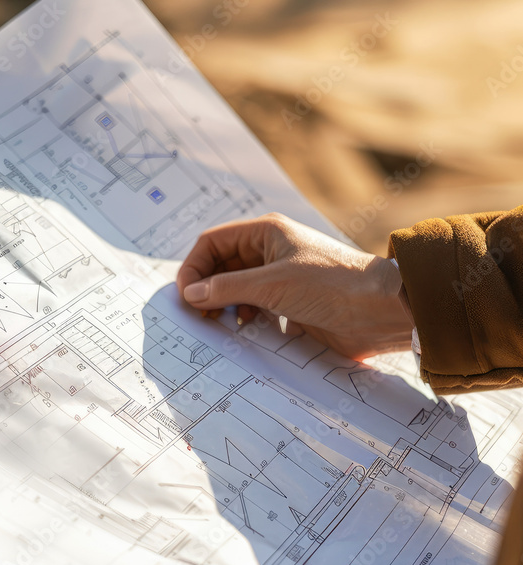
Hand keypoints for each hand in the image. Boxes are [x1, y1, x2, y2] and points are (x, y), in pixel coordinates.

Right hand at [176, 213, 413, 360]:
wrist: (380, 311)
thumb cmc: (332, 285)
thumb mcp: (272, 284)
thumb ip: (227, 288)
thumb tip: (191, 293)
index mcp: (266, 233)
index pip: (213, 243)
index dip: (194, 267)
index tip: (185, 296)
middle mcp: (271, 252)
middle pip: (222, 267)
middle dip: (207, 289)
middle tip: (199, 315)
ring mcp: (281, 279)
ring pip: (237, 290)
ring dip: (225, 306)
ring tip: (221, 324)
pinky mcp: (291, 305)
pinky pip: (256, 310)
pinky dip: (245, 320)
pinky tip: (246, 331)